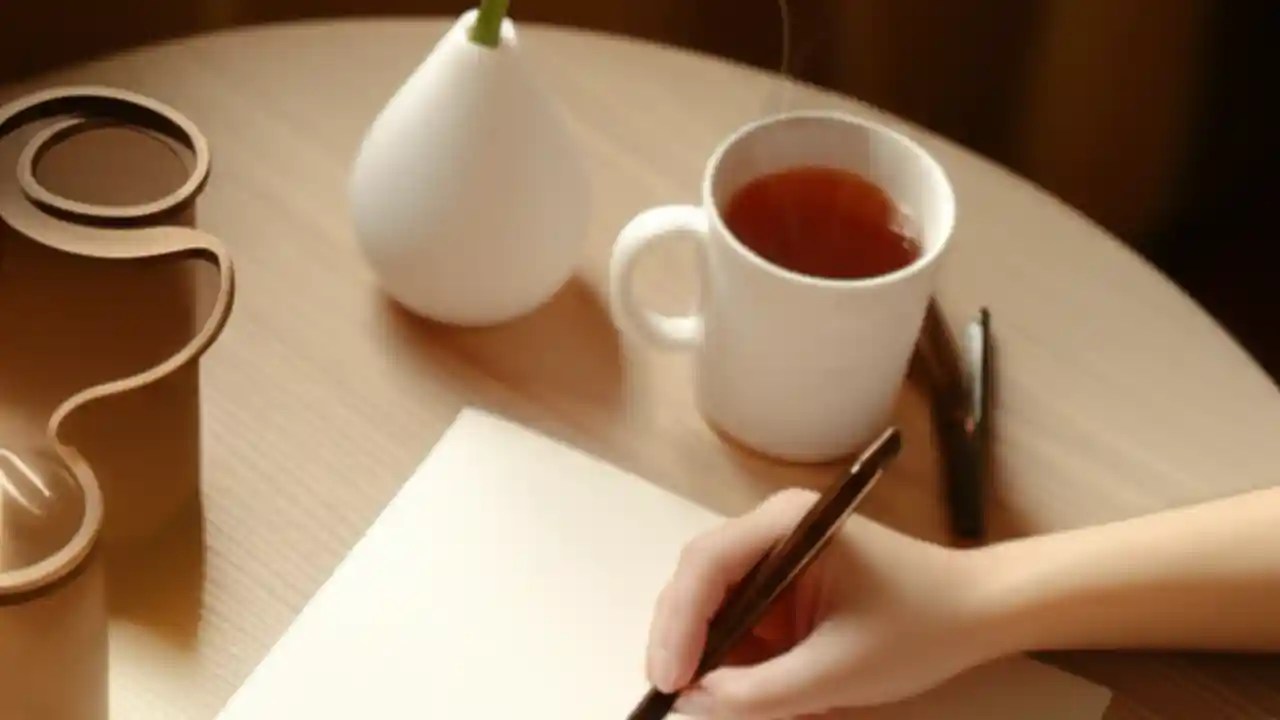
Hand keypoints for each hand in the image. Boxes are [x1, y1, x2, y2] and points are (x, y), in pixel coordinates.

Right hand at [645, 489, 1002, 718]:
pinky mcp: (785, 585)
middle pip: (699, 584)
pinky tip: (766, 695)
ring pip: (715, 608)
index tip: (670, 682)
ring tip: (731, 702)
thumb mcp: (838, 670)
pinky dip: (744, 664)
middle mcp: (770, 529)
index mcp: (785, 523)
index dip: (677, 625)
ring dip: (716, 659)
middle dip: (686, 644)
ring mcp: (776, 556)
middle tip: (677, 699)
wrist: (980, 613)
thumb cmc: (920, 627)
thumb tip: (694, 703)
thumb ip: (761, 692)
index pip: (706, 566)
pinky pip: (744, 625)